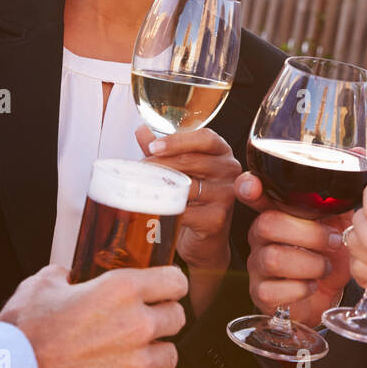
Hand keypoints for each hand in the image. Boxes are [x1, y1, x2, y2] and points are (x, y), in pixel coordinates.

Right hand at [0, 264, 187, 367]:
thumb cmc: (23, 334)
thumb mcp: (40, 286)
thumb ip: (64, 275)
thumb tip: (68, 276)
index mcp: (121, 290)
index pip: (175, 280)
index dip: (170, 283)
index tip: (165, 289)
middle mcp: (136, 326)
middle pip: (178, 318)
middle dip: (162, 318)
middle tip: (141, 322)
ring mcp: (135, 366)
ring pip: (167, 356)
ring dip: (151, 354)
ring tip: (125, 355)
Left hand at [136, 125, 237, 272]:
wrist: (206, 237)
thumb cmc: (193, 197)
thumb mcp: (179, 168)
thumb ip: (163, 149)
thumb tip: (142, 130)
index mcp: (222, 152)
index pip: (205, 138)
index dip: (177, 140)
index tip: (153, 147)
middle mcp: (229, 170)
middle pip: (192, 161)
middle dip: (159, 164)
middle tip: (137, 169)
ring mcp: (226, 195)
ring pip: (186, 186)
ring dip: (158, 186)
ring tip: (140, 187)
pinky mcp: (217, 219)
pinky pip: (184, 211)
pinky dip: (165, 209)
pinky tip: (151, 207)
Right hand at [234, 171, 352, 327]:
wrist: (327, 295)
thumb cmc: (330, 255)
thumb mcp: (341, 221)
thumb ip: (345, 191)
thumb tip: (360, 152)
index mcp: (278, 211)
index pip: (252, 191)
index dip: (249, 186)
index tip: (253, 186)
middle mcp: (261, 234)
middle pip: (269, 224)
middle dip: (310, 234)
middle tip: (335, 242)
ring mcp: (258, 264)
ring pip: (273, 257)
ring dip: (309, 264)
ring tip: (326, 267)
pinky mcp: (261, 293)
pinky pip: (271, 290)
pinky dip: (299, 289)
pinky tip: (311, 286)